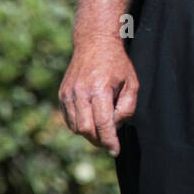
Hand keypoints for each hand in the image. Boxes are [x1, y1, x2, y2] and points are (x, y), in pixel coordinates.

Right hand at [58, 39, 139, 157]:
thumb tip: (116, 127)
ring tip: (102, 129)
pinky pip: (69, 119)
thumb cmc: (117, 64)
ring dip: (89, 134)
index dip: (110, 141)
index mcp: (99, 89)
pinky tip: (91, 119)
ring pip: (76, 127)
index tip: (115, 151)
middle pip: (86, 129)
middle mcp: (80, 92)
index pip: (103, 124)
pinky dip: (79, 125)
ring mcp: (68, 93)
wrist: (95, 42)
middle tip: (109, 142)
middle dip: (99, 141)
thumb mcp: (131, 83)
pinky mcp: (62, 94)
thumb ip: (127, 107)